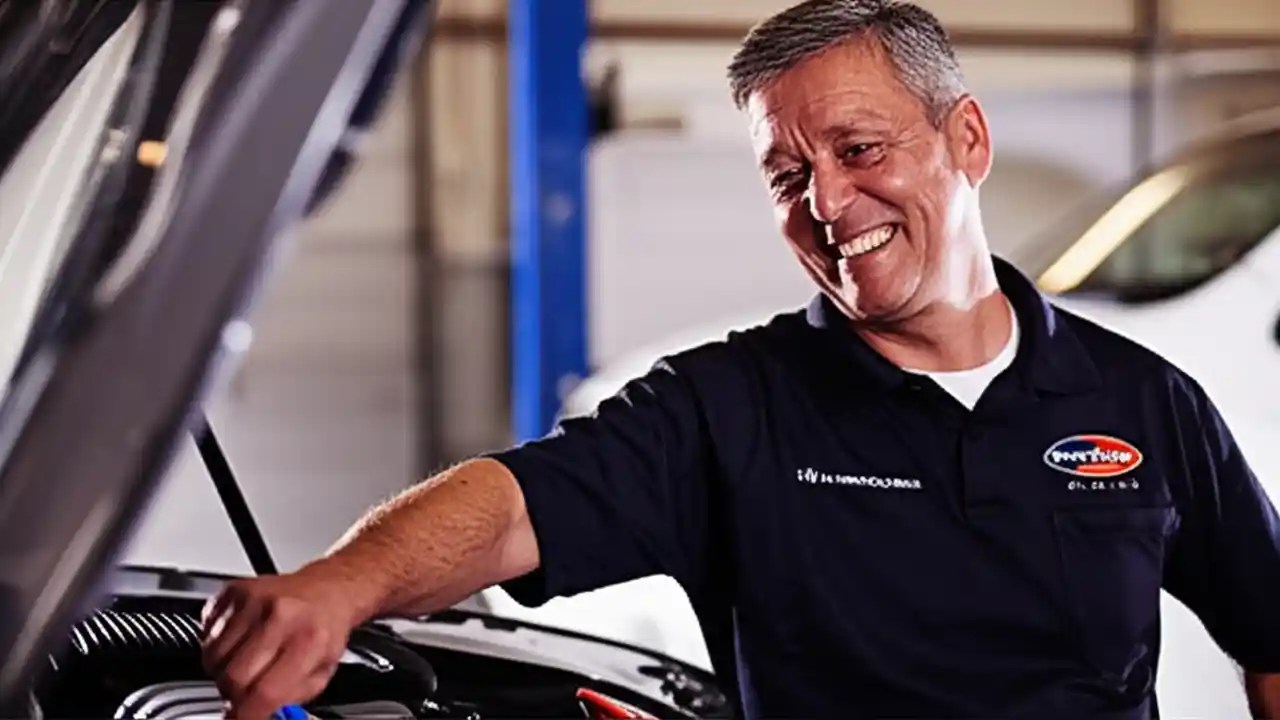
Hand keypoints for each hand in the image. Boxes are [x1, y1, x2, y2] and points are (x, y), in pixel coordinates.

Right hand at [200, 568, 369, 718]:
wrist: (325, 590)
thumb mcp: (321, 672)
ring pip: (213, 658)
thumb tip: (256, 715)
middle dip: (234, 694)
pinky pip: (205, 635)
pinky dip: (216, 647)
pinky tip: (239, 641)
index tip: (238, 719)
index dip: (246, 715)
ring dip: (223, 670)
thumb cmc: (324, 629)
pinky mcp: (232, 592)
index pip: (265, 691)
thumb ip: (288, 698)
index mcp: (309, 640)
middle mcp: (279, 616)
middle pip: (232, 678)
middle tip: (245, 691)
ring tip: (245, 661)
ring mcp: (253, 600)